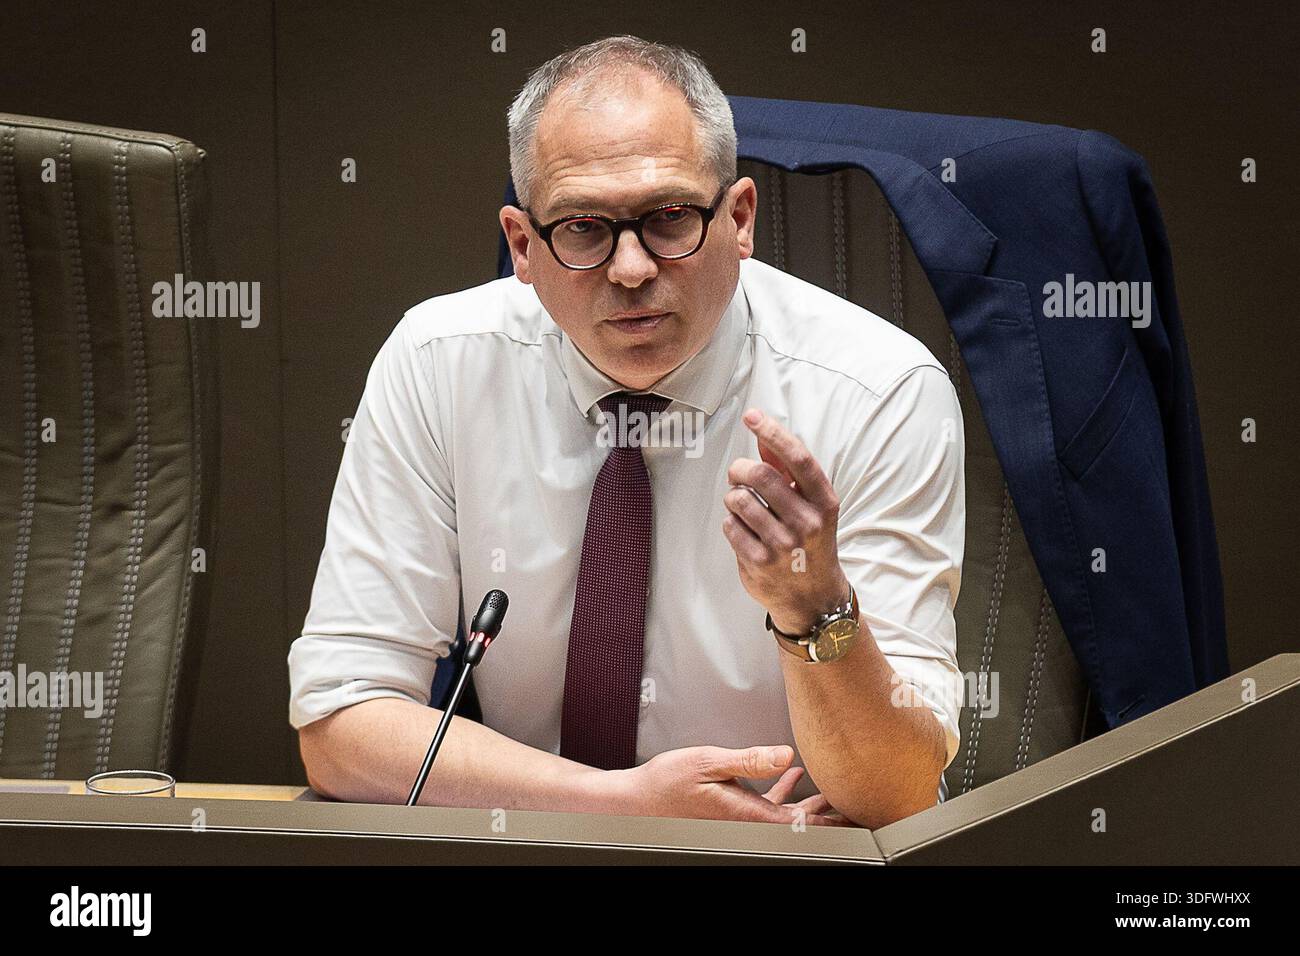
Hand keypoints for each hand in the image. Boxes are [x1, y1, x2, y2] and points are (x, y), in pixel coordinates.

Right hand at [608, 744, 854, 825]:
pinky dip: (784, 792)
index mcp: (746, 814)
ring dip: (808, 803)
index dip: (828, 820)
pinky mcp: (730, 811)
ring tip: (833, 794)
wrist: (636, 801)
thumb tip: (786, 755)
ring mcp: (739, 818)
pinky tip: (793, 776)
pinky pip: (766, 806)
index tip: (852, 815)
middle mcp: (746, 821)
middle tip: (855, 805)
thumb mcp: (708, 762)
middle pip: (797, 822)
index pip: (798, 822)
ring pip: (784, 814)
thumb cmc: (665, 784)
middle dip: (826, 813)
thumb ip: (749, 760)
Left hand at [723, 408, 849, 634]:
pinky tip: (744, 531)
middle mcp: (807, 523)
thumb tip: (764, 434)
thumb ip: (787, 470)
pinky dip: (730, 522)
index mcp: (825, 502)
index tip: (753, 416)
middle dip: (741, 469)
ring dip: (733, 498)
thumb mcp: (811, 505)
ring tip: (743, 507)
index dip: (773, 432)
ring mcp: (782, 545)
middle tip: (738, 474)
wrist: (814, 597)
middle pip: (760, 475)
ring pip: (738, 500)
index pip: (798, 458)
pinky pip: (729, 525)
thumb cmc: (811, 541)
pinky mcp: (758, 562)